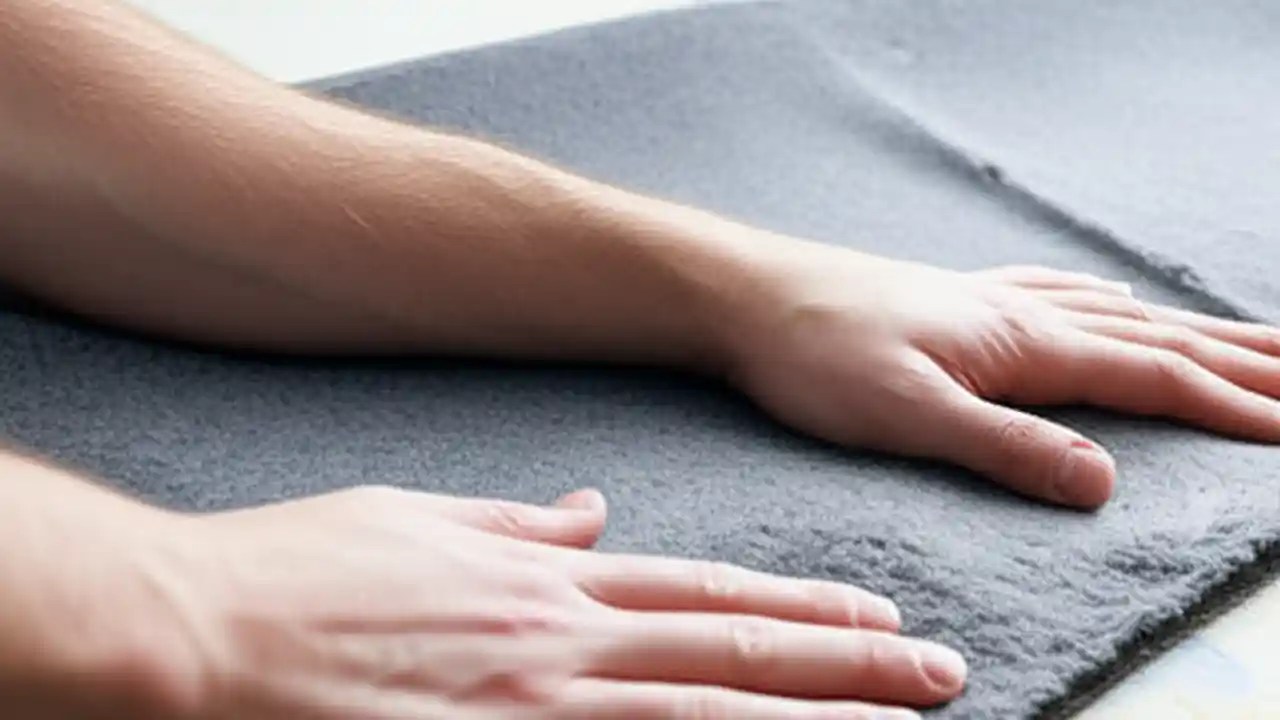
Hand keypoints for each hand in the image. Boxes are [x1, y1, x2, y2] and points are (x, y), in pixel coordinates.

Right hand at [153, 486, 962, 718]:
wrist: (197, 629)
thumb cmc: (299, 573)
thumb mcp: (417, 518)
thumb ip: (517, 523)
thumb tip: (590, 510)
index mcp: (546, 579)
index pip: (704, 594)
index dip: (798, 607)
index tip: (874, 616)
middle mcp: (562, 639)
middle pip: (733, 654)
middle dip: (848, 664)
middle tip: (941, 674)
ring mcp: (536, 705)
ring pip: (708, 718)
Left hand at [725, 241, 1279, 507]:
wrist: (751, 297)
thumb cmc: (817, 357)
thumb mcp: (909, 415)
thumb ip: (1006, 447)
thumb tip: (1105, 482)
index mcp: (1023, 344)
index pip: (1152, 376)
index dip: (1228, 405)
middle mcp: (1023, 313)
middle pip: (1157, 336)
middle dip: (1241, 361)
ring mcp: (994, 302)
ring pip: (1120, 313)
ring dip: (1194, 331)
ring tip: (1251, 340)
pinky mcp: (962, 302)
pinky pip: (1067, 296)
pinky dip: (1117, 304)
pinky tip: (1117, 302)